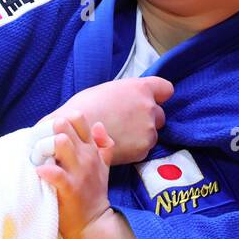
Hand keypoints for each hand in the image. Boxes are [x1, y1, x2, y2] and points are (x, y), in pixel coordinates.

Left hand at [35, 111, 114, 238]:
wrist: (94, 223)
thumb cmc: (94, 193)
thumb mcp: (103, 166)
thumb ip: (104, 145)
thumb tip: (98, 124)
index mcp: (91, 149)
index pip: (78, 119)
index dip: (61, 120)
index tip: (49, 133)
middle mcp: (86, 157)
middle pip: (65, 126)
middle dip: (48, 130)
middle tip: (40, 144)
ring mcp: (79, 172)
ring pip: (61, 142)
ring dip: (46, 145)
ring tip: (38, 156)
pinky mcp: (70, 189)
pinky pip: (56, 173)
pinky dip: (45, 170)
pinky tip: (39, 172)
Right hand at [55, 76, 172, 164]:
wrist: (72, 133)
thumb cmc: (83, 109)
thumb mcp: (106, 90)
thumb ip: (125, 94)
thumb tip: (128, 99)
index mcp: (140, 88)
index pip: (166, 89)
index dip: (158, 96)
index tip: (151, 100)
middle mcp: (149, 108)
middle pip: (159, 114)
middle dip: (147, 118)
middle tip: (126, 123)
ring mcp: (148, 130)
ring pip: (152, 133)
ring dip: (140, 135)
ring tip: (118, 135)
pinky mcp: (142, 149)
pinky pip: (144, 148)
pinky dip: (134, 149)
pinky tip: (117, 145)